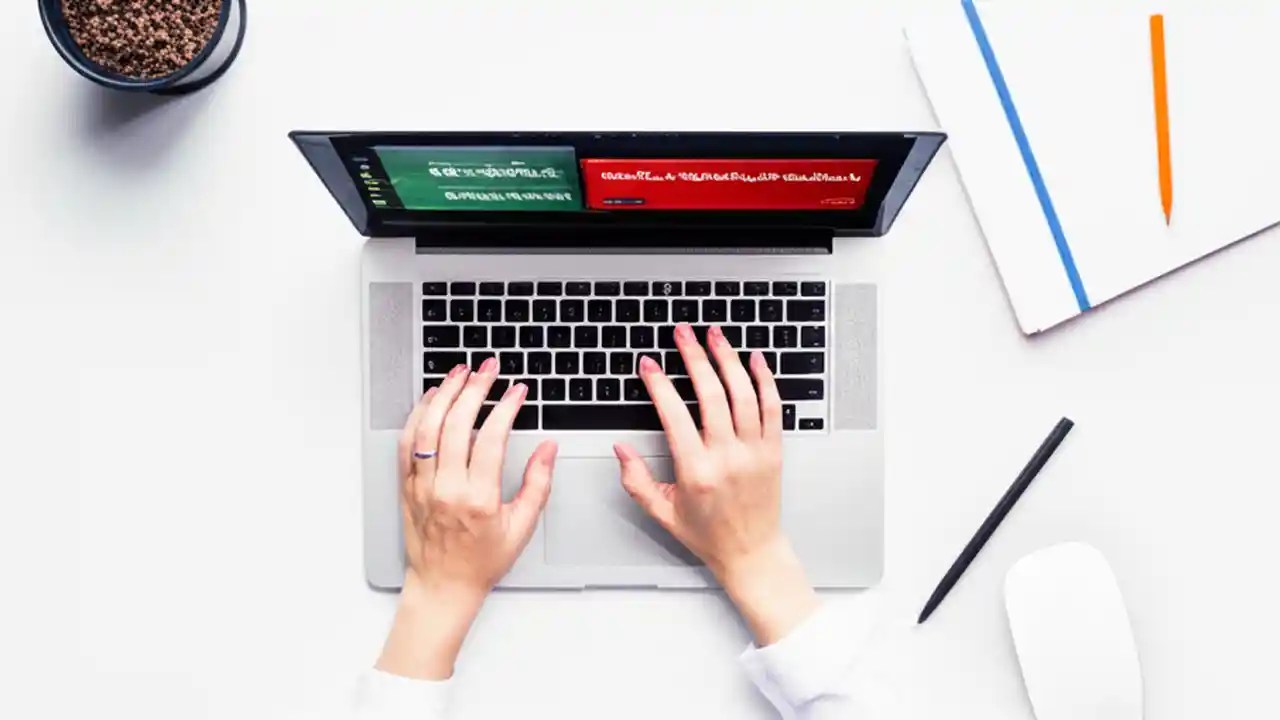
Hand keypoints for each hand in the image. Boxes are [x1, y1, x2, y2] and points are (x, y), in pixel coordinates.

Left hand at [376, 359, 557, 679]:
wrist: (442, 586)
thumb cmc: (482, 561)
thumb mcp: (522, 527)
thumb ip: (538, 484)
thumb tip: (548, 448)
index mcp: (477, 499)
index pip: (490, 439)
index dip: (505, 408)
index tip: (517, 391)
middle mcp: (445, 489)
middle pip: (456, 424)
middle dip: (474, 389)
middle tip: (488, 369)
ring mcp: (421, 486)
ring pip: (427, 427)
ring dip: (443, 394)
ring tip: (459, 373)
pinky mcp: (406, 486)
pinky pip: (406, 442)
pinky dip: (417, 415)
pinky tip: (431, 398)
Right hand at [615, 323, 818, 645]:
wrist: (752, 552)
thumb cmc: (708, 534)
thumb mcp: (661, 512)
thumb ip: (636, 480)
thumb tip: (621, 449)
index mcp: (696, 471)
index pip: (674, 415)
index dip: (658, 384)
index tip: (648, 365)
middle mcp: (727, 457)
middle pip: (711, 393)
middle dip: (694, 357)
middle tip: (683, 334)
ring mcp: (754, 452)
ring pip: (743, 394)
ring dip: (728, 359)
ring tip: (715, 336)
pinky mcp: (773, 451)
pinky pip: (773, 407)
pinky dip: (765, 379)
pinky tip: (754, 360)